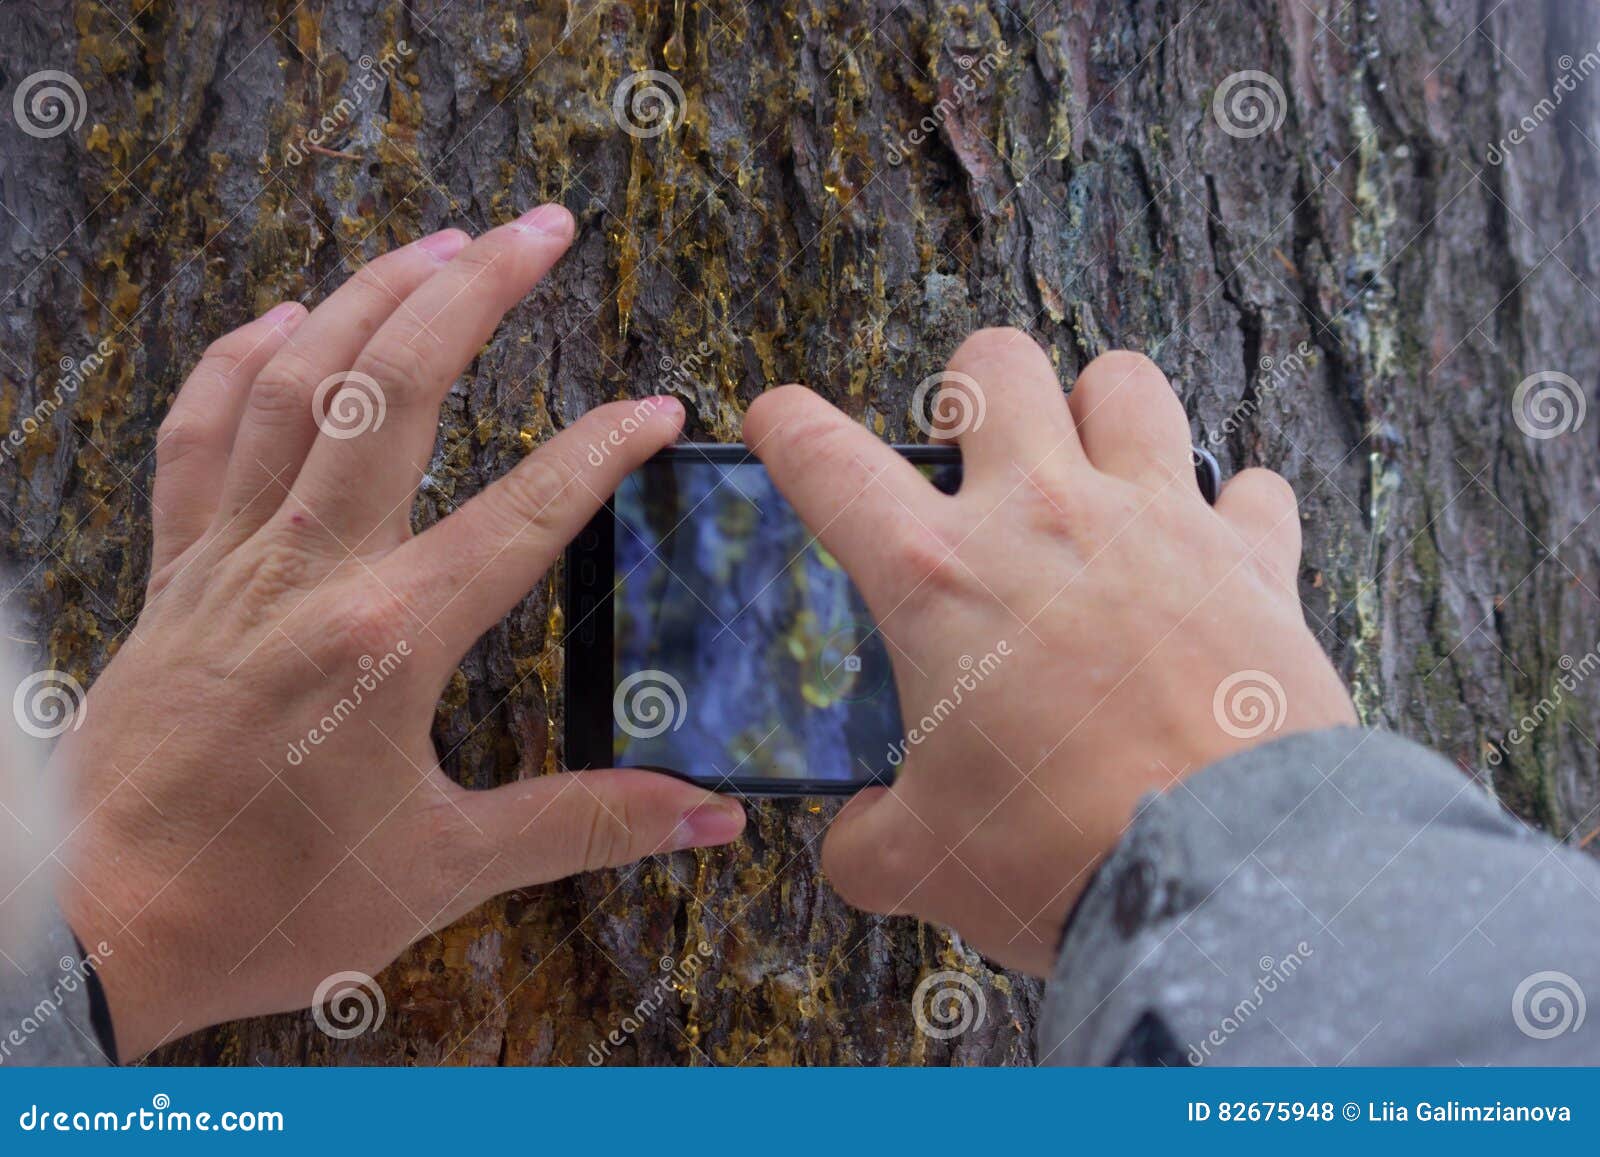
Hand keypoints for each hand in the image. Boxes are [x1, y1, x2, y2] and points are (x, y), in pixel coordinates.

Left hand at [50, 206, 744, 1058]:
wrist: (99, 926)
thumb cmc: (267, 905)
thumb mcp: (443, 871)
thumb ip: (583, 824)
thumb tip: (707, 818)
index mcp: (386, 642)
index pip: (520, 517)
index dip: (600, 453)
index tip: (657, 411)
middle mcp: (305, 574)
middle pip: (395, 394)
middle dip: (475, 293)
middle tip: (540, 228)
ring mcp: (229, 561)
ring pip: (297, 386)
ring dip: (370, 297)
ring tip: (441, 240)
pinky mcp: (175, 572)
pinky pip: (198, 437)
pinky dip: (237, 361)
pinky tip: (286, 317)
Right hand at [745, 329, 1354, 974]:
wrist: (1222, 874)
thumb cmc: (1059, 854)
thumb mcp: (924, 863)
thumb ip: (869, 841)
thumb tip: (857, 838)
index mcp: (938, 578)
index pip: (829, 462)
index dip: (788, 427)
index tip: (779, 421)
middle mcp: (1044, 519)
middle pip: (994, 365)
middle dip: (970, 391)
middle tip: (972, 455)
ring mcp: (1157, 524)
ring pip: (1126, 383)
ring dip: (1100, 413)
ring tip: (1093, 469)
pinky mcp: (1252, 559)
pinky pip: (1250, 488)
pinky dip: (1231, 510)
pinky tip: (1214, 548)